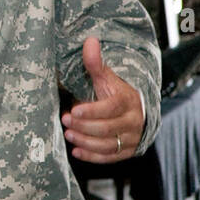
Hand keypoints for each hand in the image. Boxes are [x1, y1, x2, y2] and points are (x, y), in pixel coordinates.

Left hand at [61, 36, 145, 162]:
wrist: (135, 110)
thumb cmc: (115, 93)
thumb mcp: (105, 78)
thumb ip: (96, 63)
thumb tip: (89, 41)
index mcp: (128, 101)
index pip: (111, 108)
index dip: (92, 111)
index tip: (74, 111)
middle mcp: (134, 121)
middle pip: (107, 128)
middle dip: (84, 126)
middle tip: (65, 121)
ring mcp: (132, 138)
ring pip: (108, 144)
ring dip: (85, 141)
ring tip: (68, 134)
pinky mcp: (126, 151)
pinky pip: (110, 158)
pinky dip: (92, 156)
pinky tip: (76, 151)